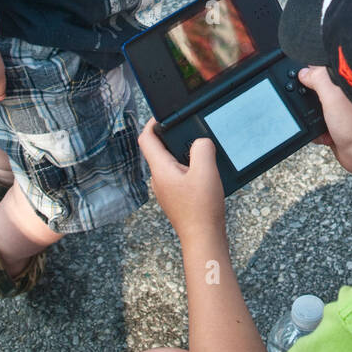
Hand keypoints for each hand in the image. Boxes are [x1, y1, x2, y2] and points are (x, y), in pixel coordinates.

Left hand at [139, 117, 226, 240]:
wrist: (204, 237)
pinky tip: (205, 171)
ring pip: (170, 162)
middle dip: (173, 136)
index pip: (146, 139)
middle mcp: (159, 179)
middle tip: (190, 130)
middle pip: (158, 149)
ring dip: (183, 152)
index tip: (165, 114)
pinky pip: (179, 174)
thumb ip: (202, 148)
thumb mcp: (206, 171)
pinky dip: (190, 166)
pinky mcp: (176, 196)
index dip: (152, 122)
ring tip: (202, 151)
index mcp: (160, 169)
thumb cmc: (202, 208)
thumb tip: (201, 141)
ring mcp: (166, 189)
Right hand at [298, 66, 351, 177]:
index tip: (304, 80)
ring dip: (310, 117)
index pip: (324, 68)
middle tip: (311, 105)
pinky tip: (323, 134)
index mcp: (346, 81)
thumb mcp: (333, 95)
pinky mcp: (335, 127)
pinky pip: (316, 125)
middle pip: (316, 89)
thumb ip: (318, 78)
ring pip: (314, 109)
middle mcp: (343, 94)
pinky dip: (315, 131)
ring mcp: (339, 111)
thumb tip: (305, 72)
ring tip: (319, 122)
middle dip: (309, 98)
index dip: (311, 72)